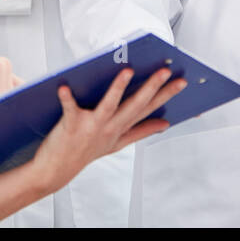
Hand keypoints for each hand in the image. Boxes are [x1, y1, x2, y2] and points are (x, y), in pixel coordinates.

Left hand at [30, 67, 186, 194]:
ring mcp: (92, 127)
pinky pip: (70, 109)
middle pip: (135, 105)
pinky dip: (67, 98)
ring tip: (128, 71)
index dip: (167, 95)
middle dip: (151, 87)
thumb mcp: (117, 143)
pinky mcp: (71, 125)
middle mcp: (110, 128)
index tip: (183, 81)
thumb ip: (141, 131)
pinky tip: (64, 87)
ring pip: (109, 105)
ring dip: (118, 88)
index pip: (149, 108)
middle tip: (165, 71)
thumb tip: (165, 124)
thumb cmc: (86, 151)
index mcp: (121, 128)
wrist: (56, 169)